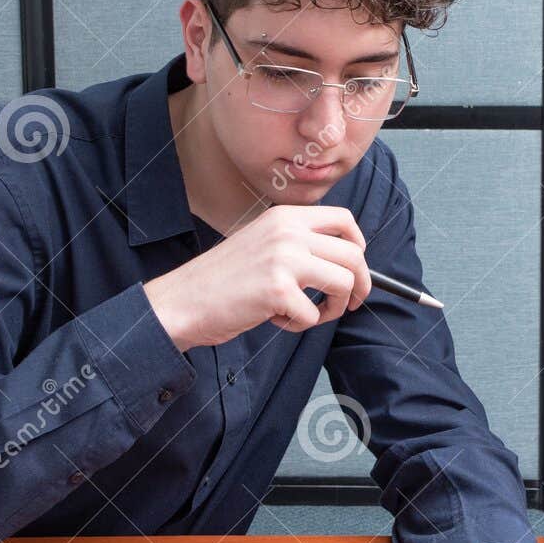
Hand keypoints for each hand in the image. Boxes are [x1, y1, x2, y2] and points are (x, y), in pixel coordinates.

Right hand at [144, 205, 371, 348]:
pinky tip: (276, 319)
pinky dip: (300, 325)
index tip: (356, 269)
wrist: (182, 300)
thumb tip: (345, 260)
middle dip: (360, 285)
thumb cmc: (222, 280)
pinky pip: (314, 314)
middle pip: (353, 255)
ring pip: (344, 283)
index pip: (344, 220)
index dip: (359, 247)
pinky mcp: (278, 290)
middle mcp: (288, 232)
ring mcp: (284, 259)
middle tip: (350, 304)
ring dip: (334, 308)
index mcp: (285, 217)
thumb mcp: (262, 242)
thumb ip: (298, 243)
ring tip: (307, 314)